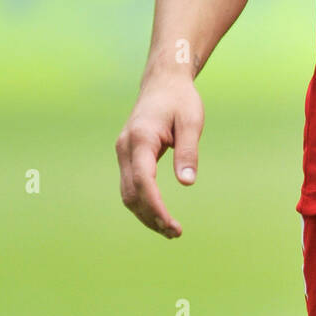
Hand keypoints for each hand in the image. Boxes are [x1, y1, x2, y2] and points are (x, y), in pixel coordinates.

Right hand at [115, 69, 203, 238]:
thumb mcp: (192, 121)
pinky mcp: (127, 155)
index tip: (172, 225)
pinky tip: (158, 214)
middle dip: (151, 216)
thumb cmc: (181, 100)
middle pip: (131, 193)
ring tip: (169, 229)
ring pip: (127, 193)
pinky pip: (130, 185)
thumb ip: (188, 151)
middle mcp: (125, 147)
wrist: (164, 82)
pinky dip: (142, 203)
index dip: (155, 206)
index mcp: (141, 138)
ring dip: (145, 214)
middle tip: (175, 232)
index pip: (142, 181)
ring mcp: (123, 152)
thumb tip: (187, 182)